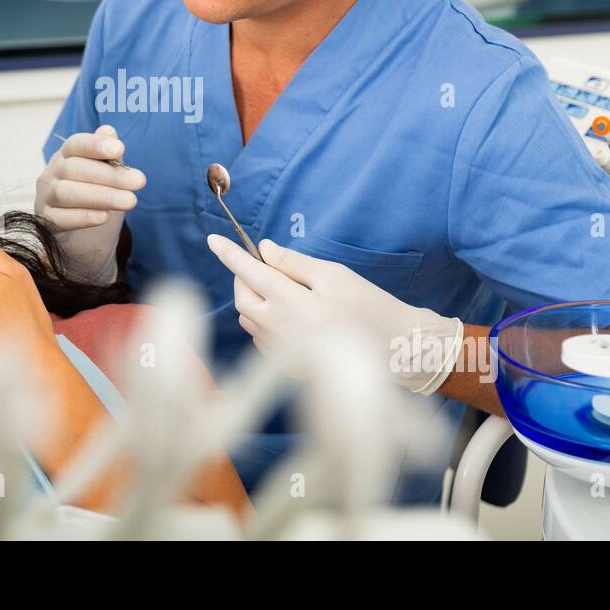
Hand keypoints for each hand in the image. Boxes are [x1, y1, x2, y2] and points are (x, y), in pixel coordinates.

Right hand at [35, 125, 145, 282]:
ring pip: (65, 193)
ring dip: (101, 196)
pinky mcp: (45, 221)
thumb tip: (109, 131)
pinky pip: (60, 218)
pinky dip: (83, 217)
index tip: (120, 149)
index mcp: (66, 155)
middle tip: (139, 181)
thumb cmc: (96, 195)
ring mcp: (45, 197)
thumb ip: (108, 154)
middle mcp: (51, 173)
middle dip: (109, 175)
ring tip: (130, 201)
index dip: (96, 145)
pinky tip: (105, 217)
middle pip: (74, 169)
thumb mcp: (107, 173)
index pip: (75, 144)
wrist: (84, 235)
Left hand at [206, 234, 464, 394]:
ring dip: (255, 299)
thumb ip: (294, 263)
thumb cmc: (370, 307)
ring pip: (250, 320)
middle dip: (244, 278)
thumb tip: (263, 250)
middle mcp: (281, 333)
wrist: (396, 352)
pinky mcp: (288, 369)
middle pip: (243, 299)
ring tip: (282, 289)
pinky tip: (289, 315)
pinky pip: (261, 339)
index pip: (251, 274)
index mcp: (293, 305)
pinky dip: (265, 321)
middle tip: (263, 264)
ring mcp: (282, 355)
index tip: (213, 239)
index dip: (230, 254)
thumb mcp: (335, 276)